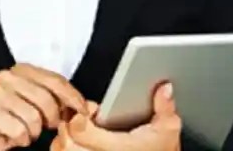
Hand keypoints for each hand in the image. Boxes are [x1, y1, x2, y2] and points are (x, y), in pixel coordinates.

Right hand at [0, 63, 89, 150]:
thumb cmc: (15, 119)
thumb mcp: (42, 107)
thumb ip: (65, 104)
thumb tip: (92, 108)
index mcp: (21, 70)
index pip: (55, 80)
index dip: (72, 98)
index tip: (83, 111)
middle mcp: (5, 78)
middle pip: (45, 99)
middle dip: (52, 117)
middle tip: (48, 125)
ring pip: (32, 117)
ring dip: (33, 131)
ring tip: (27, 130)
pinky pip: (18, 130)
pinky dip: (21, 138)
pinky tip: (14, 136)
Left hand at [52, 82, 181, 150]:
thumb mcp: (168, 129)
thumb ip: (164, 106)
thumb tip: (164, 88)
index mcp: (118, 148)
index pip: (81, 129)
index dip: (81, 114)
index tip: (91, 109)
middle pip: (65, 141)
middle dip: (68, 125)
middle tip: (80, 118)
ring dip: (63, 138)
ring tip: (77, 131)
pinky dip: (64, 149)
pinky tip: (77, 144)